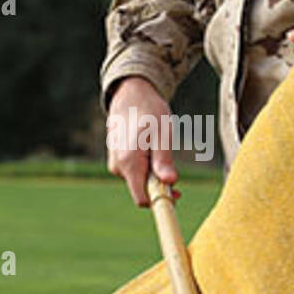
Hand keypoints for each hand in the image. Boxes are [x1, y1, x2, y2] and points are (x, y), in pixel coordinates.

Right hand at [106, 77, 181, 208]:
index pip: (143, 199)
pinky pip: (135, 173)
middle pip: (143, 191)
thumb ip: (164, 159)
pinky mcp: (117, 161)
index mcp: (129, 162)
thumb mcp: (162, 132)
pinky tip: (149, 148)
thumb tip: (169, 182)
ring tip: (158, 149)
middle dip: (160, 184)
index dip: (162, 199)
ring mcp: (115, 164)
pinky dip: (146, 167)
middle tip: (173, 167)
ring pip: (140, 181)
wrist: (131, 94)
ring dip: (153, 173)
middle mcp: (118, 166)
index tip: (178, 193)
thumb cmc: (149, 110)